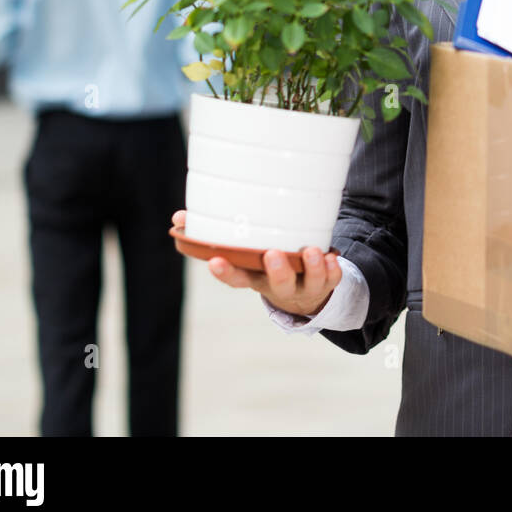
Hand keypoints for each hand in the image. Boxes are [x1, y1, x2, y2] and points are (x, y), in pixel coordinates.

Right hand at [171, 209, 341, 317]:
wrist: (302, 293)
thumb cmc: (265, 264)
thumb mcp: (243, 254)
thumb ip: (213, 233)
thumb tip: (178, 218)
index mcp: (255, 277)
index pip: (237, 279)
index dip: (225, 273)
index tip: (215, 261)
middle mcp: (278, 284)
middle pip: (277, 283)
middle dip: (276, 271)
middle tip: (273, 253)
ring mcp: (304, 285)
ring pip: (309, 281)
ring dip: (311, 268)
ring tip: (311, 251)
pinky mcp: (326, 282)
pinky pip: (332, 279)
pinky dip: (333, 269)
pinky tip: (332, 256)